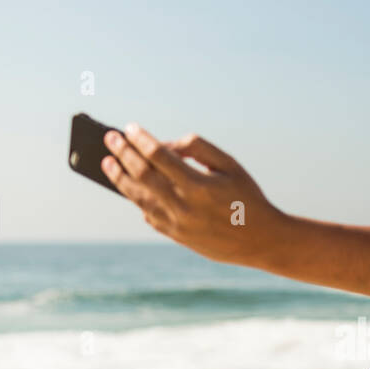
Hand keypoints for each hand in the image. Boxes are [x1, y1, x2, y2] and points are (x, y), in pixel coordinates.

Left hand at [100, 124, 280, 264]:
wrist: (261, 240)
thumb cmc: (247, 197)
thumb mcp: (230, 166)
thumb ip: (198, 149)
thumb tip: (167, 145)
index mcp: (199, 186)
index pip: (160, 156)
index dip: (142, 140)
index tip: (129, 128)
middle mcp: (184, 206)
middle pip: (142, 175)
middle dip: (123, 153)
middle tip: (110, 139)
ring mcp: (177, 225)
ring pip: (138, 198)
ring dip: (120, 177)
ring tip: (108, 162)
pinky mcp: (176, 237)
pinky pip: (149, 215)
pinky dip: (137, 199)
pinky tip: (131, 187)